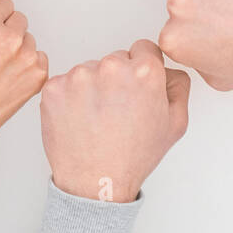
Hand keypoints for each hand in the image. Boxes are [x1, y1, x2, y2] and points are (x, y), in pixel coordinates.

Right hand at [0, 0, 48, 197]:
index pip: (3, 2)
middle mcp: (10, 38)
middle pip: (19, 19)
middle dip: (8, 30)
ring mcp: (26, 56)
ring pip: (29, 39)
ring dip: (18, 48)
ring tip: (1, 66)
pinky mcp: (39, 74)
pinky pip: (39, 58)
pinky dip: (28, 64)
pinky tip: (11, 75)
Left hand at [40, 39, 189, 202]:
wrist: (95, 183)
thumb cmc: (134, 157)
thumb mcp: (175, 124)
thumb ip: (177, 87)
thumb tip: (168, 69)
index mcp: (144, 72)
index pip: (143, 49)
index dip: (141, 70)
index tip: (135, 89)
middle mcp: (111, 67)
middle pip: (115, 59)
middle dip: (117, 79)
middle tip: (116, 111)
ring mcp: (79, 76)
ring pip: (89, 71)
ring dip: (92, 88)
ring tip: (97, 119)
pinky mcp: (54, 87)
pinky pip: (65, 83)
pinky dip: (70, 98)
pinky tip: (79, 120)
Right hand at [158, 0, 232, 90]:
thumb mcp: (218, 79)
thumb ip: (195, 61)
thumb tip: (194, 48)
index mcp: (173, 37)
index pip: (174, 29)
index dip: (195, 31)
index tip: (211, 32)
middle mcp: (179, 5)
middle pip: (185, 2)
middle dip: (204, 8)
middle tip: (231, 18)